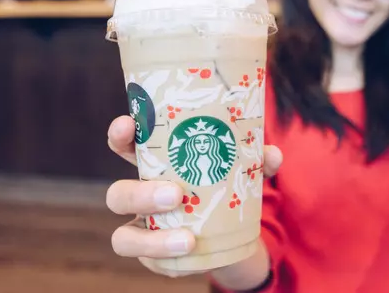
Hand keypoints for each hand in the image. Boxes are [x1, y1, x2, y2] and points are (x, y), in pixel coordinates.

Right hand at [106, 115, 283, 282]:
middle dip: (140, 195)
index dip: (120, 135)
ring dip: (152, 240)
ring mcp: (142, 230)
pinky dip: (169, 259)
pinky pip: (149, 263)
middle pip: (117, 195)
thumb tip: (271, 155)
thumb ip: (257, 160)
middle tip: (175, 195)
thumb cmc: (226, 185)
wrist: (231, 232)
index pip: (126, 146)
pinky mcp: (152, 258)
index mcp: (155, 165)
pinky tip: (191, 253)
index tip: (127, 125)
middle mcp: (140, 197)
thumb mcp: (243, 170)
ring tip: (187, 239)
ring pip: (123, 238)